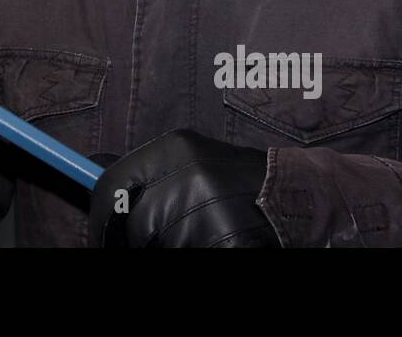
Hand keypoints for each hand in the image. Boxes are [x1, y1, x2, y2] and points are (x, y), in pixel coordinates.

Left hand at [88, 128, 278, 246]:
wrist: (297, 195)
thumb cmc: (239, 186)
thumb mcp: (192, 166)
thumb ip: (151, 181)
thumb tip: (106, 204)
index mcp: (175, 148)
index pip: (111, 186)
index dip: (104, 219)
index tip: (104, 238)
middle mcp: (187, 171)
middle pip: (134, 223)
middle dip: (140, 241)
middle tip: (160, 243)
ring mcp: (208, 204)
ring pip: (159, 244)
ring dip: (175, 247)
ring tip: (203, 236)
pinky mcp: (225, 237)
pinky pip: (191, 253)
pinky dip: (202, 252)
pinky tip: (219, 243)